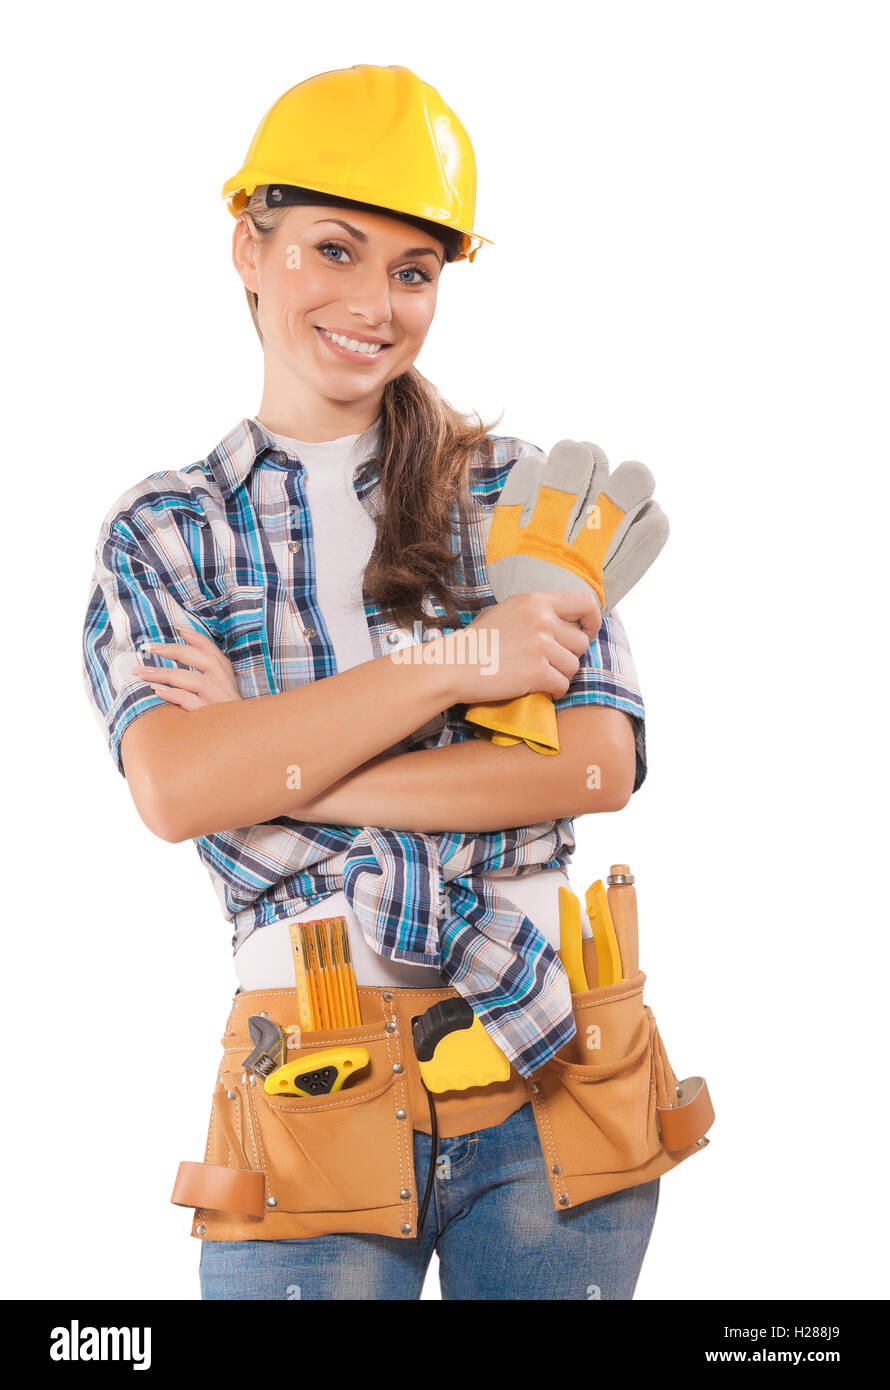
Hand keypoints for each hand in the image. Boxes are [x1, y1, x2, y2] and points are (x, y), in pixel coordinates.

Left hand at [130, 621, 241, 709]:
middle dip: (171, 650)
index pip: (210, 648)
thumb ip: (204, 662)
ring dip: (164, 674)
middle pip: (200, 659)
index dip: (193, 636)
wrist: (237, 738)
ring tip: (142, 673)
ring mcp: (218, 699)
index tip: (175, 626)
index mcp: (224, 672)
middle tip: (147, 647)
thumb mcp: (219, 683)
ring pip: (192, 679)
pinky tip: (157, 691)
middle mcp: (224, 683)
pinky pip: (190, 701)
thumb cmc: (221, 708)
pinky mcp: (210, 716)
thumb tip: (181, 633)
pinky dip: (173, 695)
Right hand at [439, 590, 600, 706]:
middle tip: (547, 663)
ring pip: (573, 666)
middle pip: (581, 642)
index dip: (592, 620)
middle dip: (568, 656)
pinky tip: (536, 688)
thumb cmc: (476, 641)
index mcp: (536, 601)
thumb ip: (536, 612)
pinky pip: (562, 685)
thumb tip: (563, 621)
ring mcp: (541, 646)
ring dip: (559, 675)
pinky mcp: (537, 672)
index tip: (586, 632)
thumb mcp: (507, 611)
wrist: (453, 665)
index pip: (585, 602)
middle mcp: (542, 620)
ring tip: (536, 676)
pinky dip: (552, 691)